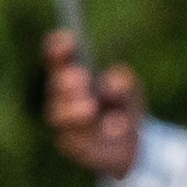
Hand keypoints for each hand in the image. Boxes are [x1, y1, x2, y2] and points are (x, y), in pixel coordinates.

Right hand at [43, 32, 145, 178]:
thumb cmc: (122, 110)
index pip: (56, 58)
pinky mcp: (74, 146)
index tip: (70, 38)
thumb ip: (124, 83)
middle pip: (56, 86)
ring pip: (60, 115)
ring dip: (75, 109)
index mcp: (69, 76)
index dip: (59, 48)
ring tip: (90, 106)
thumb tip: (113, 82)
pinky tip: (118, 125)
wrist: (131, 148)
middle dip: (66, 81)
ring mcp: (65, 123)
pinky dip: (100, 131)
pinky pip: (82, 140)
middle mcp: (61, 98)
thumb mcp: (129, 92)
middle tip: (80, 77)